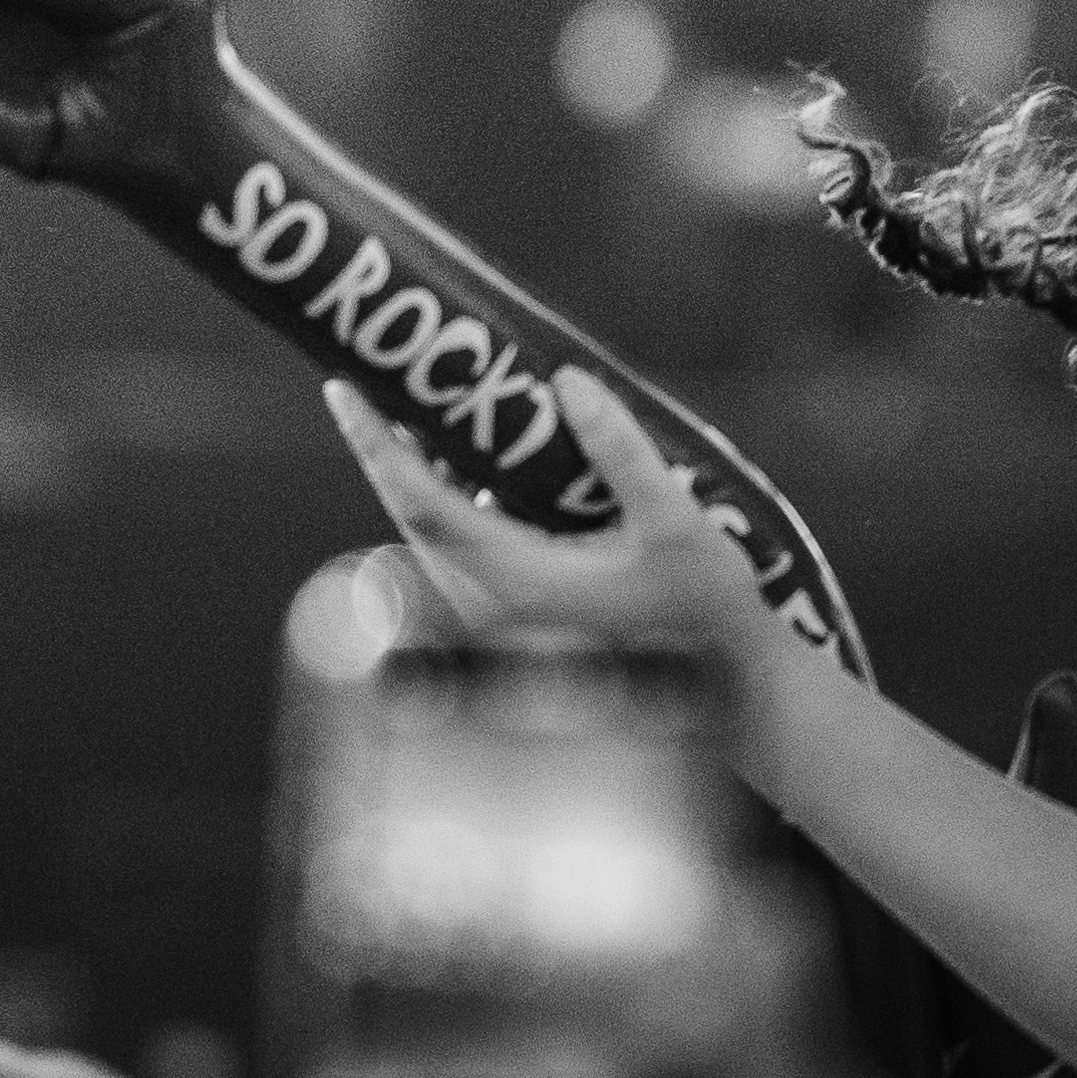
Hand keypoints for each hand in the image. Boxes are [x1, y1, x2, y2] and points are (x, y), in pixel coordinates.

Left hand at [321, 369, 793, 671]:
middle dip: (389, 450)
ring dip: (427, 477)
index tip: (344, 391)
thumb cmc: (709, 613)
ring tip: (433, 409)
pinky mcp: (523, 624)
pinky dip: (465, 504)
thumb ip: (622, 452)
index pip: (423, 505)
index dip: (377, 446)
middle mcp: (496, 609)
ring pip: (441, 540)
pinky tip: (492, 465)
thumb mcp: (677, 523)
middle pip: (416, 518)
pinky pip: (471, 554)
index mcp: (519, 583)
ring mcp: (506, 622)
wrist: (732, 696)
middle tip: (376, 382)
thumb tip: (567, 381)